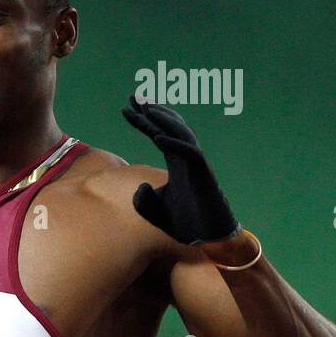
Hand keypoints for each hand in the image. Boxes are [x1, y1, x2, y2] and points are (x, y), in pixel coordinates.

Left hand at [121, 95, 238, 244]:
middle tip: (134, 95)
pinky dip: (175, 144)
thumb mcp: (157, 211)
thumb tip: (140, 188)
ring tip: (147, 108)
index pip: (158, 135)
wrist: (209, 240)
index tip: (126, 109)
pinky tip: (157, 137)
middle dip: (152, 112)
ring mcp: (197, 167)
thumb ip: (144, 200)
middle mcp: (187, 160)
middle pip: (170, 128)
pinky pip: (190, 155)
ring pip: (182, 135)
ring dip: (164, 120)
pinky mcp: (205, 177)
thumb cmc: (186, 224)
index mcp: (177, 164)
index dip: (142, 122)